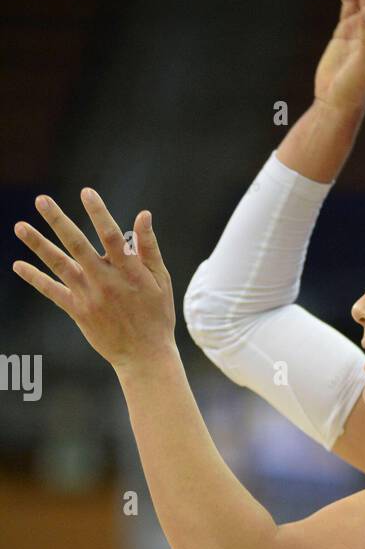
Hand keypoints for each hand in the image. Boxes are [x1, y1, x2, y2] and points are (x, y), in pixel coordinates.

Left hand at [12, 189, 175, 372]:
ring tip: (19, 226)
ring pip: (60, 265)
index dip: (99, 213)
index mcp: (129, 272)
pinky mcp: (78, 312)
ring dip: (38, 245)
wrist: (144, 356)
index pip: (112, 236)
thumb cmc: (156, 315)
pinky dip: (35, 279)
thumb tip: (143, 214)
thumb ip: (149, 248)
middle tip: (41, 200)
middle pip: (78, 245)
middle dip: (58, 221)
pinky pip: (52, 292)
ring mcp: (89, 296)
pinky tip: (18, 265)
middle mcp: (106, 281)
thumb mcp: (161, 281)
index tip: (86, 192)